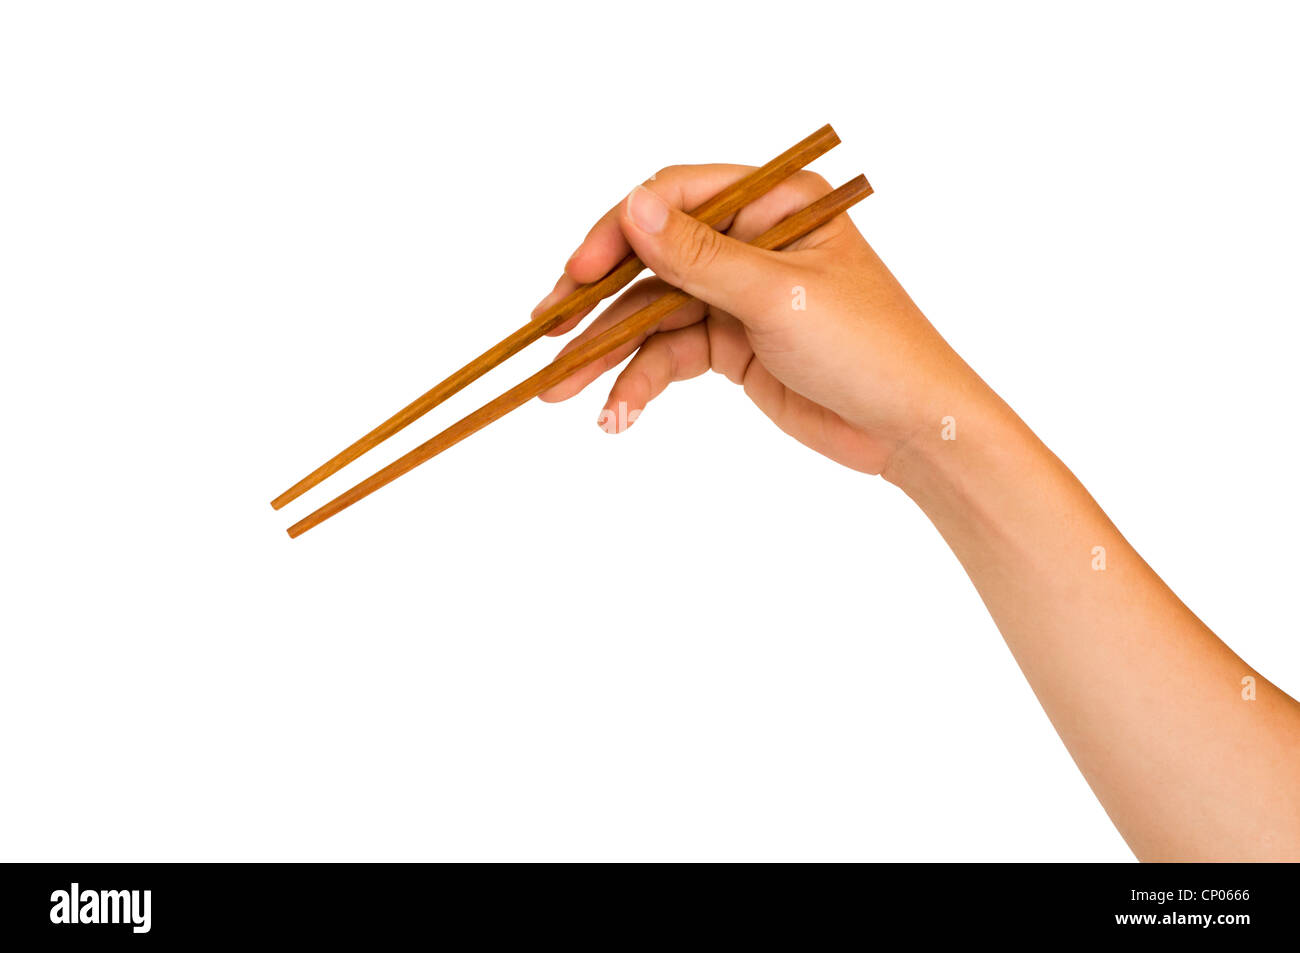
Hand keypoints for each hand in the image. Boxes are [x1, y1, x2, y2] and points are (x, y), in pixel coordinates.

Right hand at [532, 164, 982, 474]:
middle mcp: (750, 243)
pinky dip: (640, 383)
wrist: (910, 430)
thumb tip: (632, 206)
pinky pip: (669, 356)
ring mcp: (737, 296)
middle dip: (598, 299)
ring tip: (560, 389)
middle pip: (653, 259)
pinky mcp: (731, 346)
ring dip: (608, 353)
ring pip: (653, 315)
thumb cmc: (870, 348)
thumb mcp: (779, 297)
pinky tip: (615, 413)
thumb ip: (699, 257)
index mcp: (774, 205)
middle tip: (547, 330)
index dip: (619, 232)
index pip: (675, 198)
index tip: (578, 273)